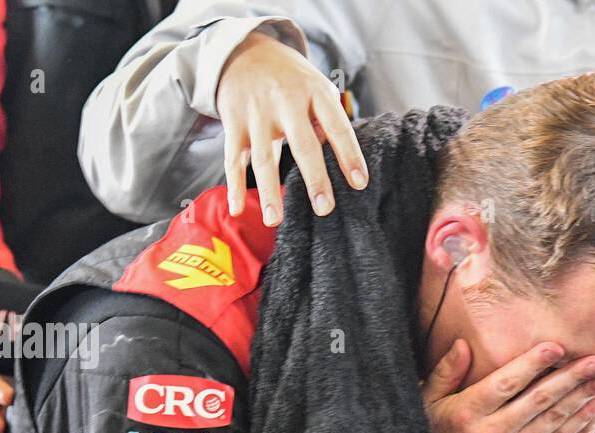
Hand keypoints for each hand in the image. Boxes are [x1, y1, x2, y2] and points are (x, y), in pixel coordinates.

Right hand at [216, 31, 367, 224]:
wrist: (245, 50)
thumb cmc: (291, 80)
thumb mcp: (316, 87)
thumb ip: (328, 121)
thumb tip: (338, 160)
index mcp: (314, 92)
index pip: (337, 126)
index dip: (349, 155)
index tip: (360, 184)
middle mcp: (286, 101)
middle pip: (302, 144)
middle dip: (314, 178)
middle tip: (325, 209)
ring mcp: (257, 112)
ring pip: (263, 157)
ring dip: (269, 190)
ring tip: (275, 220)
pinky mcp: (234, 122)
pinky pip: (233, 158)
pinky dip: (234, 185)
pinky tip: (237, 209)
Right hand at [421, 341, 594, 432]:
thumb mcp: (428, 405)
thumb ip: (445, 373)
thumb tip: (463, 343)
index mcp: (466, 413)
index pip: (505, 384)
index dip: (533, 364)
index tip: (558, 347)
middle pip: (538, 400)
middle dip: (573, 378)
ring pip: (554, 420)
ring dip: (584, 397)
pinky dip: (581, 423)